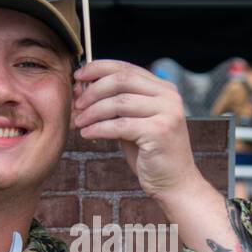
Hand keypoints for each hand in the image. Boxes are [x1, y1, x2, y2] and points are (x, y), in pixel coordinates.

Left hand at [72, 60, 196, 199]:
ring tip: (78, 122)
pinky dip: (98, 128)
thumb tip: (83, 89)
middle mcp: (169, 96)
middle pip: (121, 81)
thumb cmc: (150, 154)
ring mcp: (167, 113)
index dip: (98, 69)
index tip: (78, 77)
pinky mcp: (160, 132)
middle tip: (76, 103)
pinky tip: (86, 134)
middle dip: (93, 90)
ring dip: (93, 112)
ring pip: (118, 103)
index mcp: (164, 88)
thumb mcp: (133, 122)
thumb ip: (116, 105)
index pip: (126, 68)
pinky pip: (120, 126)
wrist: (174, 183)